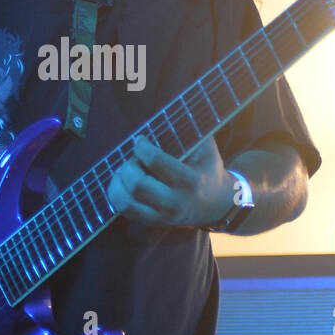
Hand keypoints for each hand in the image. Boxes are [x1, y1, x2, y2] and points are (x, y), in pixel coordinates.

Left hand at [107, 135, 232, 228]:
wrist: (217, 204)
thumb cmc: (208, 169)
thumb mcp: (206, 148)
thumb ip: (189, 131)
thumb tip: (166, 113)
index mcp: (190, 181)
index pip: (155, 162)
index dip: (141, 147)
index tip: (140, 140)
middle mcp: (175, 202)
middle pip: (136, 184)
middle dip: (128, 166)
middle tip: (133, 159)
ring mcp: (163, 216)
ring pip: (125, 202)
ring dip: (118, 182)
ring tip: (125, 171)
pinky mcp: (153, 222)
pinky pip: (124, 211)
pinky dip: (117, 195)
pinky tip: (122, 183)